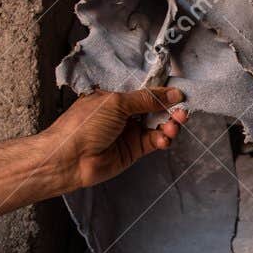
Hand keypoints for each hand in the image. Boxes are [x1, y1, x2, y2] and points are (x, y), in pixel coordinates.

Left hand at [43, 87, 188, 187]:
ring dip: (168, 125)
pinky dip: (162, 140)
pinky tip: (164, 138)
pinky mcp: (133, 151)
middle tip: (182, 112)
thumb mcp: (116, 103)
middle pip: (154, 110)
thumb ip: (146, 100)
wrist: (70, 158)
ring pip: (156, 127)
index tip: (179, 95)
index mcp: (115, 99)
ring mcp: (129, 133)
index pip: (144, 94)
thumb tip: (172, 94)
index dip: (162, 94)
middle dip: (169, 110)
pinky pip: (153, 142)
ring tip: (174, 126)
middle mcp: (123, 115)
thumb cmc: (85, 124)